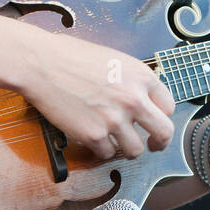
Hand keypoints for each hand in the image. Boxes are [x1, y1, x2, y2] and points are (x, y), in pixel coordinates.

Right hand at [19, 27, 174, 160]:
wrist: (40, 63)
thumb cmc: (71, 56)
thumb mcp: (115, 60)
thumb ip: (133, 81)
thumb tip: (143, 99)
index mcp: (142, 77)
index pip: (169, 106)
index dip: (162, 116)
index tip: (155, 122)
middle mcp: (133, 99)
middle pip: (164, 132)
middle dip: (160, 142)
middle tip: (154, 145)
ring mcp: (114, 119)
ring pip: (135, 149)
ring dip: (127, 148)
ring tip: (117, 142)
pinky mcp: (93, 134)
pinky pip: (107, 153)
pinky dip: (101, 149)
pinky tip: (94, 138)